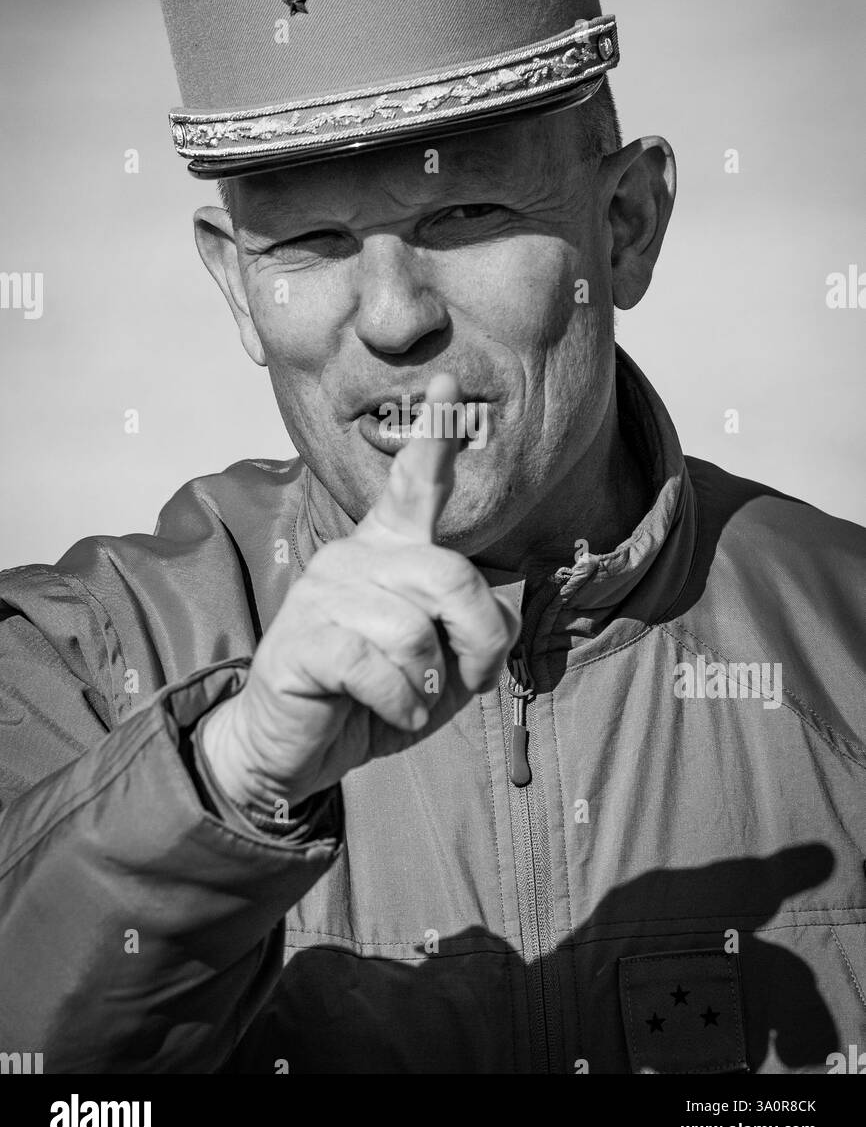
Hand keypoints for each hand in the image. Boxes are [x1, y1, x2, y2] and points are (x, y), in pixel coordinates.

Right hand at [202, 373, 519, 813]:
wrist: (292, 747)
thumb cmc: (373, 699)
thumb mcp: (442, 665)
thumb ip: (471, 630)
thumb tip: (495, 614)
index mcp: (387, 551)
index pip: (413, 485)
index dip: (433, 437)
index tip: (445, 380)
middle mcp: (353, 557)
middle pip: (448, 574)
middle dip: (477, 635)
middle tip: (466, 679)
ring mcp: (322, 594)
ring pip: (413, 628)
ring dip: (429, 682)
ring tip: (410, 697)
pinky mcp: (301, 640)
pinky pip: (376, 665)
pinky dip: (400, 702)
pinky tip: (390, 713)